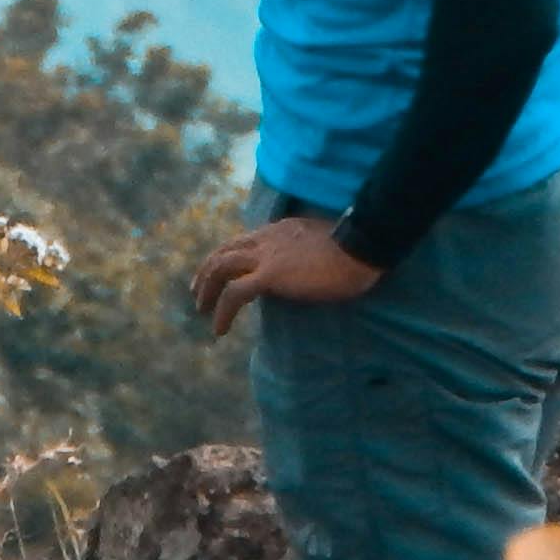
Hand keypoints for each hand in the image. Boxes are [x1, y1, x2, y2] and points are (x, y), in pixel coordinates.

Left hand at [191, 214, 383, 335]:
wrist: (360, 247)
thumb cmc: (355, 249)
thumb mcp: (326, 245)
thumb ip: (309, 253)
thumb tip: (308, 267)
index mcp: (280, 230)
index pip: (245, 240)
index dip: (228, 256)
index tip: (222, 272)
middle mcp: (267, 238)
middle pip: (225, 251)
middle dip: (208, 271)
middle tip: (199, 291)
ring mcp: (266, 255)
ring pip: (221, 268)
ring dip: (207, 289)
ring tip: (202, 310)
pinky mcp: (269, 275)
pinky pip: (234, 294)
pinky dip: (222, 311)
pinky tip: (219, 329)